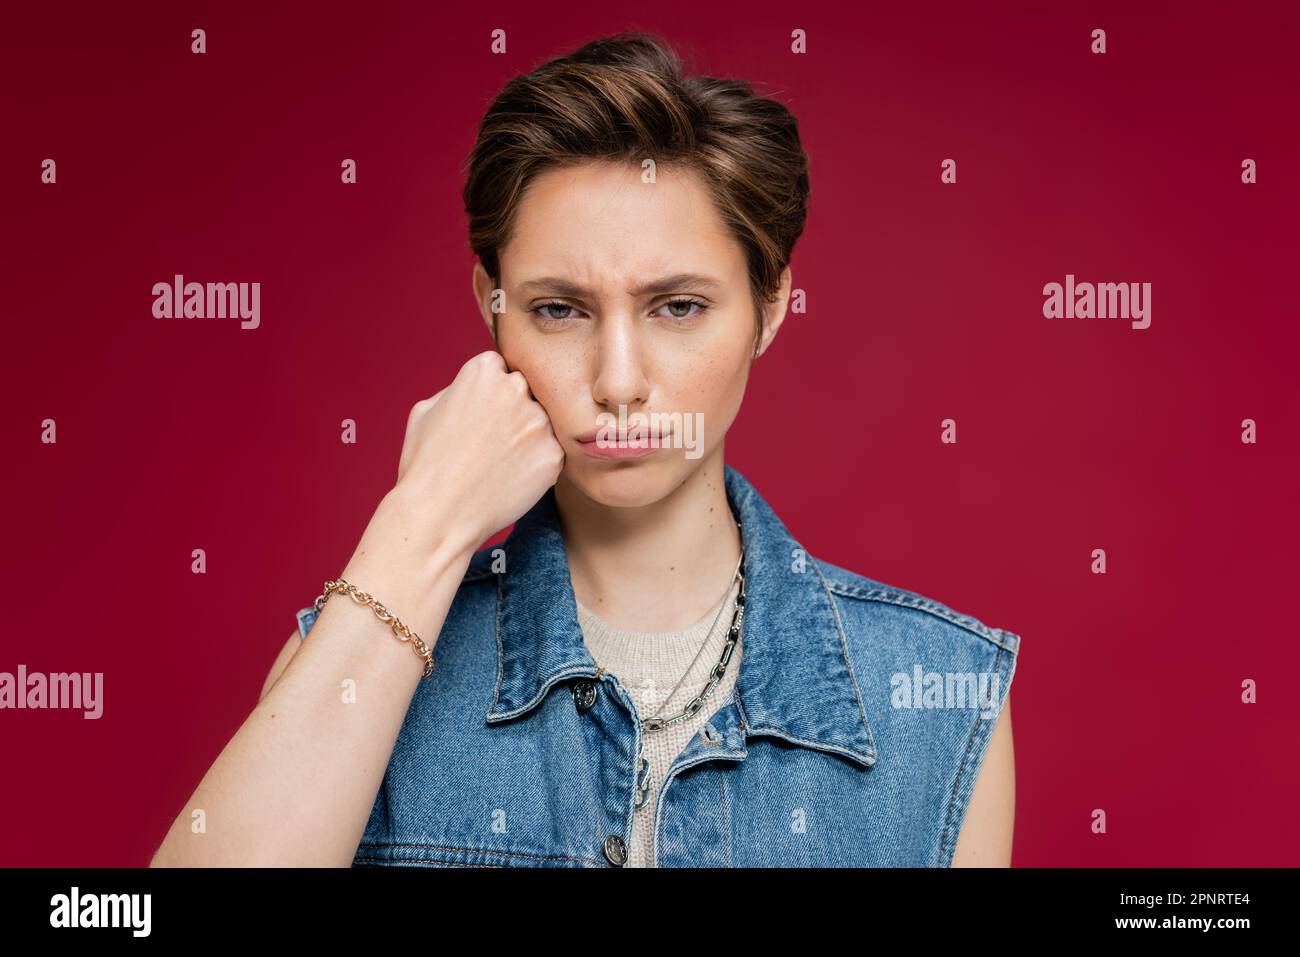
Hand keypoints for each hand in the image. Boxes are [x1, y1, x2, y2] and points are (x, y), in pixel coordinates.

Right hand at [392, 350, 564, 553]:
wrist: (439, 514)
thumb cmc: (426, 464)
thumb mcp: (426, 409)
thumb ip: (459, 388)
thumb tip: (480, 388)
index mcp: (484, 370)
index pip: (501, 369)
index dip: (490, 396)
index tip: (481, 417)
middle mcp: (516, 388)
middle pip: (526, 393)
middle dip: (513, 413)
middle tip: (491, 444)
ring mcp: (539, 422)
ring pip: (541, 424)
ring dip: (527, 439)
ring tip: (498, 465)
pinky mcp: (554, 455)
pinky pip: (551, 453)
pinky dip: (536, 466)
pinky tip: (511, 479)